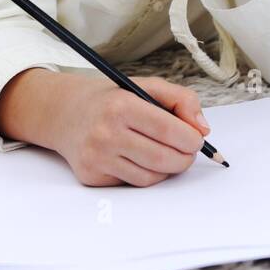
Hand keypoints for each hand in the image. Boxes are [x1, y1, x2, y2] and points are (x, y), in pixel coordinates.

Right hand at [53, 74, 210, 186]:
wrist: (66, 113)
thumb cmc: (112, 99)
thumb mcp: (145, 86)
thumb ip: (181, 99)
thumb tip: (203, 128)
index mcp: (121, 105)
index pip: (170, 130)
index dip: (192, 138)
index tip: (196, 138)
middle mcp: (105, 133)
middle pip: (164, 158)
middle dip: (185, 157)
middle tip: (188, 150)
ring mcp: (97, 157)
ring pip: (151, 176)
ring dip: (167, 168)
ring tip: (166, 152)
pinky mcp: (91, 176)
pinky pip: (133, 184)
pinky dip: (146, 174)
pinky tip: (140, 158)